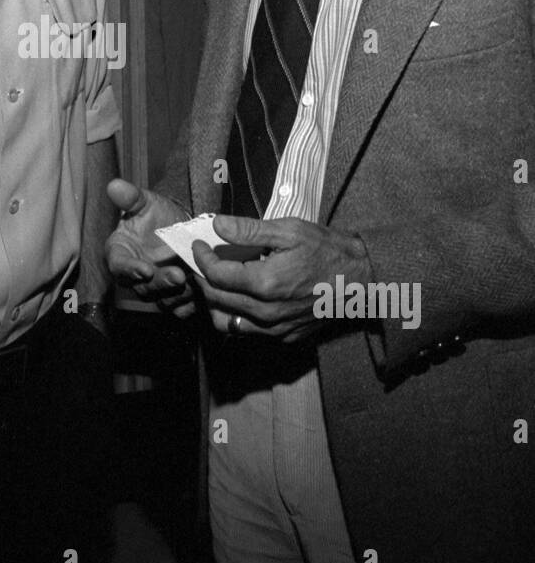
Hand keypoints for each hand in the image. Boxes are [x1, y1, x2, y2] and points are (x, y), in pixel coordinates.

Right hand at [105, 178, 193, 313]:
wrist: (179, 227)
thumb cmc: (156, 214)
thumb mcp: (145, 202)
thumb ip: (130, 197)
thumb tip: (114, 184)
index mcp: (119, 254)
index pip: (118, 266)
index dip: (129, 270)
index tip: (145, 269)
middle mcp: (134, 276)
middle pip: (142, 287)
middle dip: (160, 283)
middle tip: (177, 276)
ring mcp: (153, 289)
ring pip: (162, 300)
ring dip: (177, 294)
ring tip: (195, 282)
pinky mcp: (172, 298)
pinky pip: (179, 309)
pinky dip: (189, 305)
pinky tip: (201, 297)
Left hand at [192, 213, 371, 343]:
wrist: (362, 280)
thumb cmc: (328, 250)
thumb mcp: (289, 231)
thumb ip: (249, 230)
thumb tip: (217, 225)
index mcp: (264, 283)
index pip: (215, 275)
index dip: (200, 257)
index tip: (199, 245)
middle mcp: (265, 313)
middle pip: (215, 300)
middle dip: (201, 279)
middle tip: (201, 262)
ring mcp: (275, 329)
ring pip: (226, 323)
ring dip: (214, 303)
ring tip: (217, 282)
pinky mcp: (284, 337)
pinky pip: (247, 332)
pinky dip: (235, 316)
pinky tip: (241, 297)